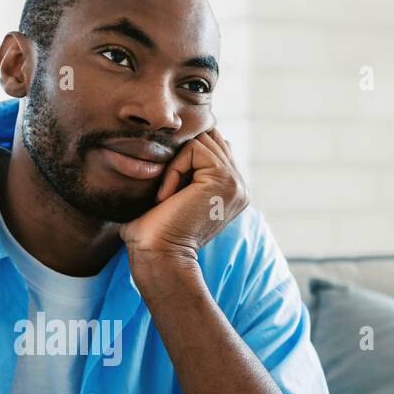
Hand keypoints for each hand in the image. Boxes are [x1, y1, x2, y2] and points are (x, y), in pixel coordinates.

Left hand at [118, 128, 247, 264]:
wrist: (158, 255)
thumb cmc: (154, 231)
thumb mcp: (173, 193)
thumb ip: (184, 166)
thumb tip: (168, 139)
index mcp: (231, 189)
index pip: (211, 145)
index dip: (183, 157)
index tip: (168, 193)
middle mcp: (239, 185)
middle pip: (209, 137)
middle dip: (182, 156)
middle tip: (168, 193)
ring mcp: (236, 182)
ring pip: (201, 141)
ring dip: (176, 165)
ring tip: (168, 197)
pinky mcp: (224, 179)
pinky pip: (193, 149)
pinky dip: (173, 170)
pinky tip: (168, 197)